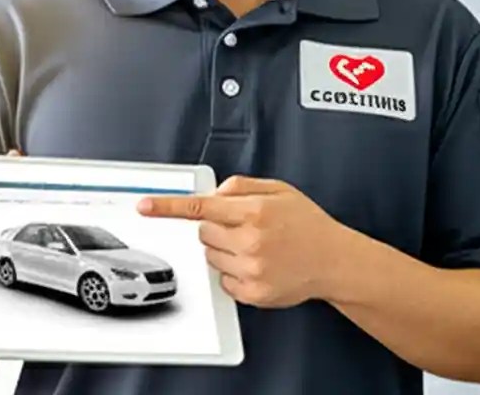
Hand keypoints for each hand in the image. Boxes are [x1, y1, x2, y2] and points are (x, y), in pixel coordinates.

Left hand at [137, 177, 347, 307]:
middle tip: (245, 227)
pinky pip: (223, 279)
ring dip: (225, 249)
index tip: (146, 206)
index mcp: (256, 212)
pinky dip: (234, 271)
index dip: (168, 207)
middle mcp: (251, 241)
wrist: (333, 261)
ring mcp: (250, 269)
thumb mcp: (280, 191)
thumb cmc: (308, 225)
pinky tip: (260, 263)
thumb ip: (242, 187)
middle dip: (217, 227)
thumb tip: (213, 194)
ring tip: (257, 246)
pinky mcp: (251, 292)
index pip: (201, 207)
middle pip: (203, 232)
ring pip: (210, 256)